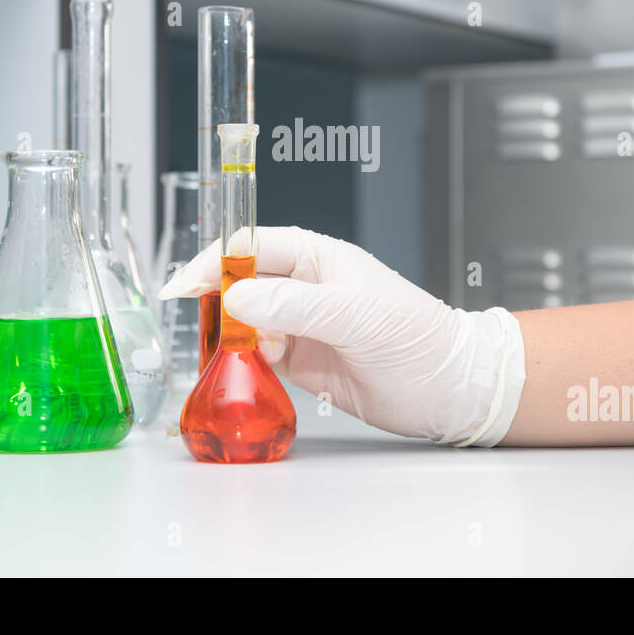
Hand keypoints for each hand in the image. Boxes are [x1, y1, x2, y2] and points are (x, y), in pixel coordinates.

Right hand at [158, 226, 524, 445]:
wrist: (447, 387)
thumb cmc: (415, 336)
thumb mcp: (354, 314)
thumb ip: (294, 305)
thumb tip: (238, 296)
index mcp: (317, 257)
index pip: (251, 246)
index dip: (214, 261)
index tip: (186, 283)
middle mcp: (304, 287)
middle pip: (240, 282)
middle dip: (215, 299)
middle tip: (195, 321)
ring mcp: (301, 324)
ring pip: (244, 321)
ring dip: (230, 334)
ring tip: (232, 350)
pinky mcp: (301, 360)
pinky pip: (257, 354)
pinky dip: (244, 361)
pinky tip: (247, 369)